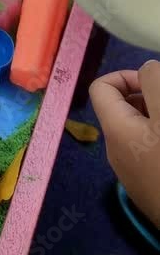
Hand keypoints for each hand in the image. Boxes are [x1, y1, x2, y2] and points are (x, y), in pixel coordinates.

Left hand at [90, 61, 159, 227]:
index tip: (155, 83)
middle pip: (124, 107)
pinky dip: (159, 138)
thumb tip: (147, 67)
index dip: (126, 75)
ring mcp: (132, 172)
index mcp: (116, 130)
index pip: (101, 87)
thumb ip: (155, 84)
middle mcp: (117, 150)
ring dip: (157, 117)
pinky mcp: (148, 187)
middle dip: (150, 97)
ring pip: (140, 129)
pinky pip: (148, 150)